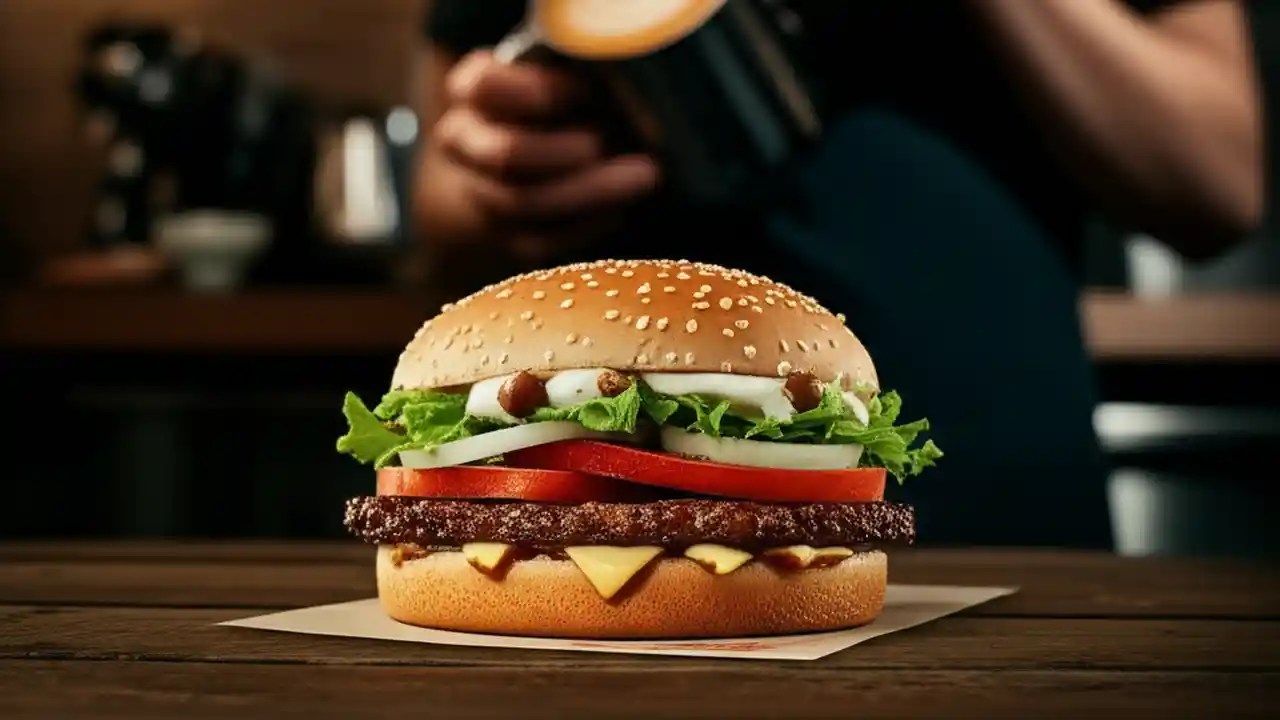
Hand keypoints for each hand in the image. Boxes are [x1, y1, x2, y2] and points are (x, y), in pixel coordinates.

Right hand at [432, 50, 659, 259]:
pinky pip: (539, 241)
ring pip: (521, 203)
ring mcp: (479, 192)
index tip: (582, 90)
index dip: (533, 91)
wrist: (525, 155)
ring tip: (642, 177)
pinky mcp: (505, 235)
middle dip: (563, 153)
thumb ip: (580, 75)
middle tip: (606, 146)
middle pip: (506, 154)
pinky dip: (584, 226)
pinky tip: (620, 209)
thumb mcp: (560, 74)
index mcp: (471, 91)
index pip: (484, 88)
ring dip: (587, 192)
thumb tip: (622, 79)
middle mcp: (463, 142)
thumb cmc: (556, 101)